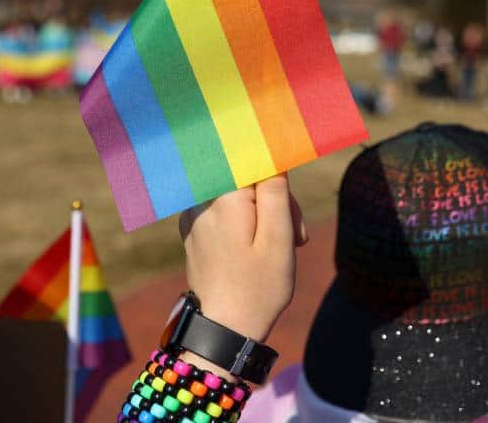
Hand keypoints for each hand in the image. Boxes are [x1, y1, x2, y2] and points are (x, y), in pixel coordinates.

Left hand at [178, 174, 304, 343]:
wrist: (222, 329)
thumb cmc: (257, 288)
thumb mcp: (278, 240)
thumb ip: (275, 194)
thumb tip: (272, 158)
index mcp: (224, 199)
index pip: (254, 162)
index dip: (278, 179)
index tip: (289, 205)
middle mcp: (202, 202)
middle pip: (246, 180)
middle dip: (274, 201)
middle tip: (296, 236)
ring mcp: (193, 216)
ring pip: (236, 195)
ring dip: (261, 213)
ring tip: (276, 248)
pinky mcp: (192, 230)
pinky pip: (222, 211)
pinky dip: (242, 223)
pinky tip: (254, 250)